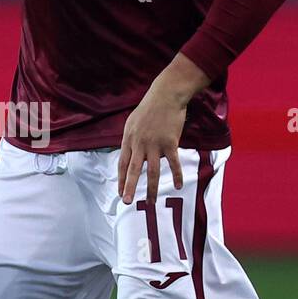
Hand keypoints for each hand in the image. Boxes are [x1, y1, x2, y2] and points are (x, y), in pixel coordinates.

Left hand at [117, 79, 187, 205]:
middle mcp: (140, 144)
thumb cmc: (149, 108)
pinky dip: (176, 175)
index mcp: (129, 139)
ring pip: (153, 171)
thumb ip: (130, 139)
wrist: (166, 96)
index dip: (121, 179)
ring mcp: (155, 144)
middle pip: (134, 170)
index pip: (122, 164)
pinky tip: (177, 186)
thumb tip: (129, 154)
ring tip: (151, 202)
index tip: (120, 192)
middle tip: (127, 202)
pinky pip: (173, 163)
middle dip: (130, 188)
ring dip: (152, 188)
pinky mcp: (170, 143)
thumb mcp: (132, 122)